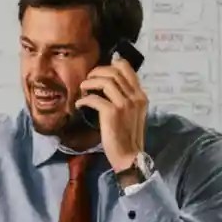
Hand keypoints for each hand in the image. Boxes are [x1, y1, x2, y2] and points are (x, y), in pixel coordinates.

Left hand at [75, 56, 147, 171]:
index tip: (100, 70)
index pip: (127, 69)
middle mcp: (135, 97)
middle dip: (97, 72)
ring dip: (89, 83)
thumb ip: (126, 98)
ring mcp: (124, 104)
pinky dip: (84, 100)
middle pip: (114, 71)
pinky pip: (94, 98)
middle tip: (88, 79)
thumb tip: (110, 83)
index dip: (111, 64)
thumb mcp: (133, 113)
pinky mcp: (112, 113)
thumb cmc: (128, 136)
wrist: (129, 156)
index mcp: (141, 96)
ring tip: (83, 89)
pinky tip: (80, 105)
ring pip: (105, 81)